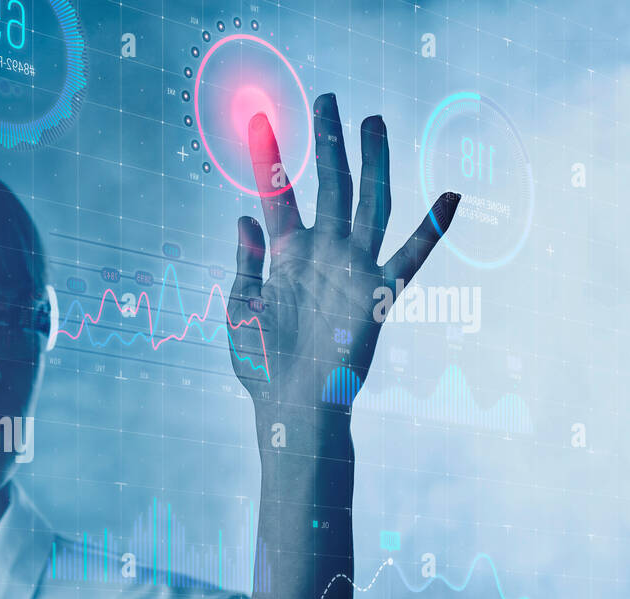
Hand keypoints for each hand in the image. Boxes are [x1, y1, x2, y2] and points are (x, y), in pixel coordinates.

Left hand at [226, 92, 459, 439]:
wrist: (290, 407)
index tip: (259, 119)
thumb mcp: (239, 310)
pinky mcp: (377, 295)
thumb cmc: (259, 367)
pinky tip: (452, 197)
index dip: (268, 157)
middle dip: (328, 141)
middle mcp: (322, 254)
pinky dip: (432, 231)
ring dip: (372, 162)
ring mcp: (351, 269)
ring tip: (373, 122)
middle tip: (328, 98)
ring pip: (368, 202)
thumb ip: (245, 263)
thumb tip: (245, 217)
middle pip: (329, 184)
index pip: (276, 193)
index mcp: (285, 256)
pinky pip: (411, 257)